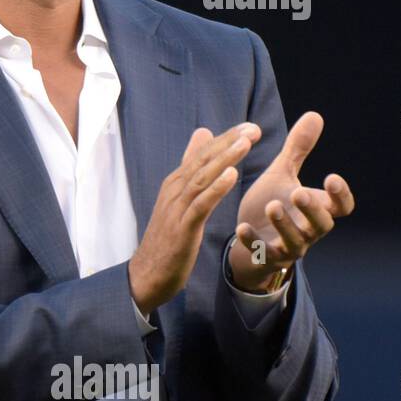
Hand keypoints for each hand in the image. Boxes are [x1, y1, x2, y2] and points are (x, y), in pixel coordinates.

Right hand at [128, 122, 260, 312]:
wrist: (147, 274)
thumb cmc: (166, 238)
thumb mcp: (179, 201)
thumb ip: (191, 168)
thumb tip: (202, 134)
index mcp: (175, 184)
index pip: (201, 155)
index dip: (225, 139)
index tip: (249, 127)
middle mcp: (174, 191)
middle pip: (202, 161)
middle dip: (228, 143)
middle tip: (253, 129)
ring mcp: (176, 209)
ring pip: (202, 178)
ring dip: (224, 160)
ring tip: (245, 144)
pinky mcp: (182, 228)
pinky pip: (200, 205)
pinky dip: (215, 188)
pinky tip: (231, 176)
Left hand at [228, 111, 354, 290]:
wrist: (247, 233)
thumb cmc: (270, 200)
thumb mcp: (283, 173)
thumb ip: (298, 149)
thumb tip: (314, 115)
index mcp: (316, 209)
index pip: (342, 207)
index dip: (341, 195)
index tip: (331, 177)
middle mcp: (308, 230)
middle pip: (323, 225)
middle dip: (311, 210)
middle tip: (298, 193)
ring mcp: (289, 246)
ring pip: (295, 241)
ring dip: (284, 224)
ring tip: (272, 206)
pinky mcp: (267, 257)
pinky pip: (264, 253)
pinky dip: (254, 241)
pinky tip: (241, 227)